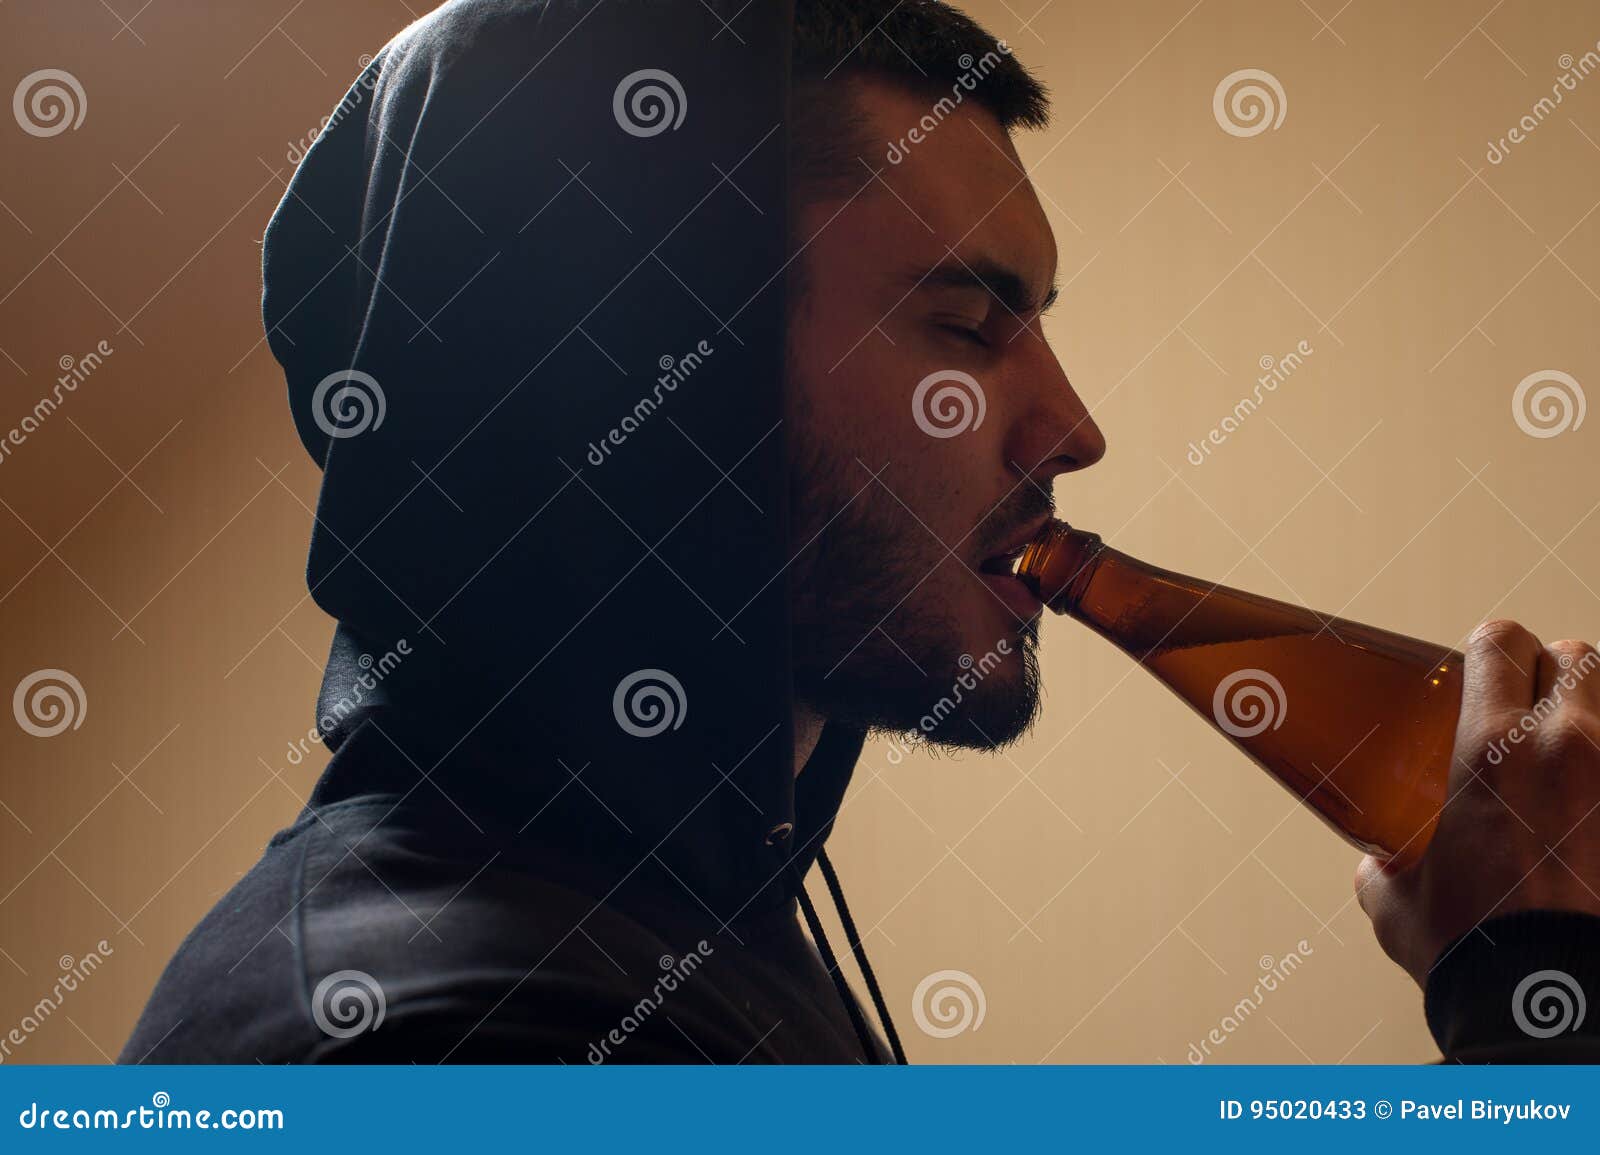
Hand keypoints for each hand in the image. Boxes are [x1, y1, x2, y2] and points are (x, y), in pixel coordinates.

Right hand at [1356, 619, 1599, 987]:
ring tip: (1567, 766)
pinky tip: (1586, 815)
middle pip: (1577, 657)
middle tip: (1530, 710)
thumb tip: (1383, 863)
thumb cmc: (1471, 952)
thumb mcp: (1395, 896)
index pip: (1501, 641)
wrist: (1545, 1008)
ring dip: (1590, 725)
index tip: (1482, 669)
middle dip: (1552, 675)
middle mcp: (1568, 749)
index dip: (1489, 648)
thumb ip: (1389, 859)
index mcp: (1492, 749)